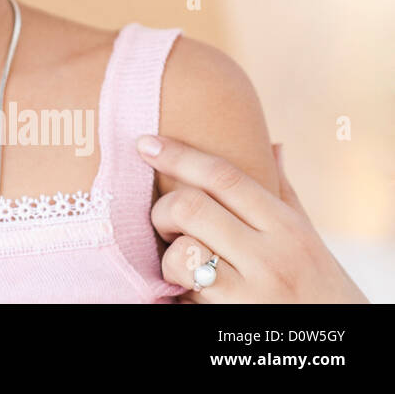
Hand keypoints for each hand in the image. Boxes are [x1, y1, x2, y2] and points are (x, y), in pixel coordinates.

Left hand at [137, 135, 369, 302]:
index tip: (146, 143)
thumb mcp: (310, 241)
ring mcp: (250, 296)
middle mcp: (271, 259)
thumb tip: (273, 146)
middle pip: (190, 207)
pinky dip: (175, 293)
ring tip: (183, 267)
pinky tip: (190, 294)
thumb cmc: (322, 289)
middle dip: (164, 211)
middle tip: (168, 224)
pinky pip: (182, 298)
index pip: (224, 177)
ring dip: (169, 259)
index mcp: (288, 229)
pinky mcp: (229, 322)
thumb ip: (284, 194)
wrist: (341, 344)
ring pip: (181, 256)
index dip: (178, 155)